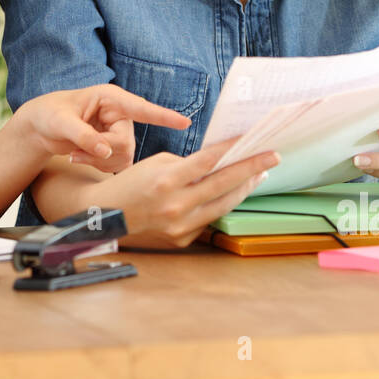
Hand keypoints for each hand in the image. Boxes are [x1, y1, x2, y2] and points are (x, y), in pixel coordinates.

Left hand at [17, 84, 189, 173]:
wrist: (40, 127)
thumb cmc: (49, 114)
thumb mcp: (61, 122)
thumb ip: (84, 136)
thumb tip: (105, 150)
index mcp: (111, 99)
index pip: (141, 108)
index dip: (163, 116)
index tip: (185, 122)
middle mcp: (119, 115)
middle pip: (126, 143)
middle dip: (100, 152)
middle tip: (75, 151)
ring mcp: (119, 132)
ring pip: (123, 157)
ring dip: (97, 161)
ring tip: (74, 153)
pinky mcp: (115, 148)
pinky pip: (118, 166)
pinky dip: (97, 166)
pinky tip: (79, 158)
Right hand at [95, 139, 278, 248]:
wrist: (105, 216)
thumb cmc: (132, 183)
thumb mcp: (157, 164)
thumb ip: (188, 165)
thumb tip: (220, 163)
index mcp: (167, 180)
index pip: (209, 161)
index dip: (234, 149)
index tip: (254, 140)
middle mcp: (176, 205)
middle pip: (224, 184)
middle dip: (252, 168)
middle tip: (273, 156)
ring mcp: (181, 225)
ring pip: (223, 205)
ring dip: (244, 188)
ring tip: (258, 174)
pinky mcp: (182, 239)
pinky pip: (209, 219)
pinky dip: (221, 204)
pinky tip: (232, 192)